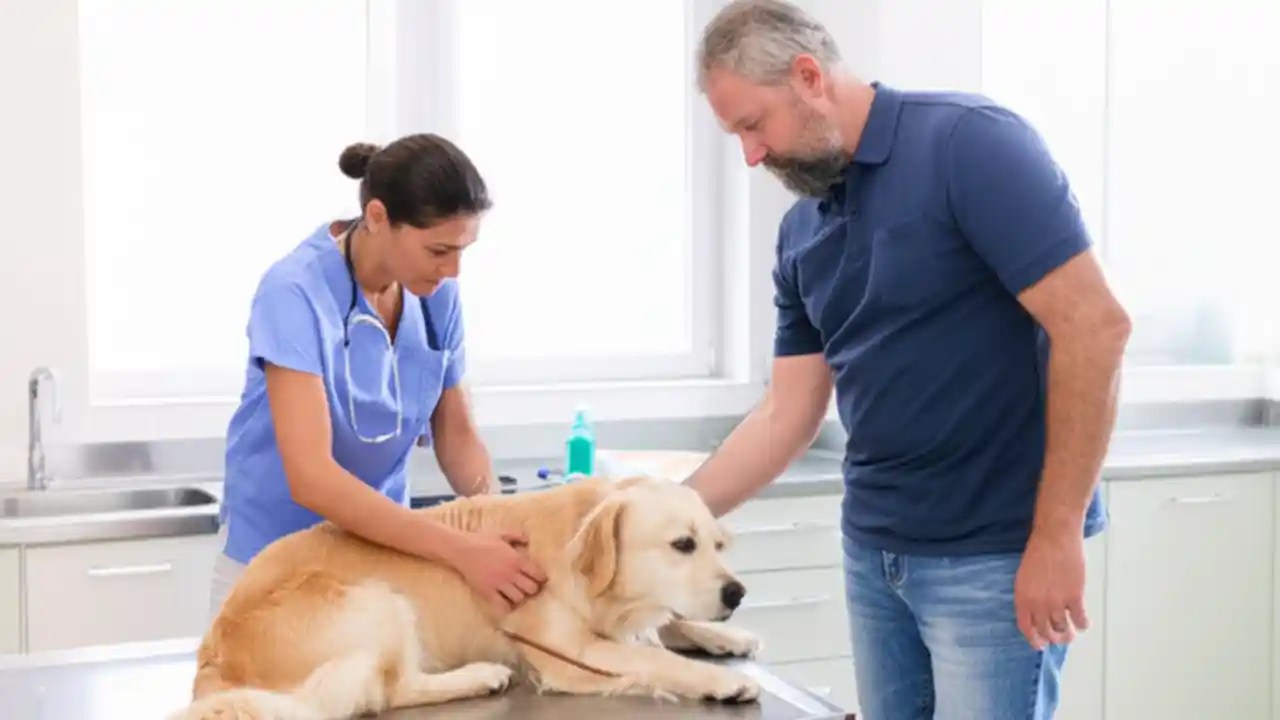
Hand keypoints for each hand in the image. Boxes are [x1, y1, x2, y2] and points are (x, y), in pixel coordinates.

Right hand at [450, 530, 546, 614]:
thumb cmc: (482, 540)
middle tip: (528, 587)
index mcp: (516, 559)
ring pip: (519, 598)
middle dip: (532, 589)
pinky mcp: (488, 591)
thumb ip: (517, 536)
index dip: (541, 578)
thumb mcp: (501, 533)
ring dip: (520, 597)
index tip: (539, 579)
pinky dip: (506, 607)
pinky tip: (506, 603)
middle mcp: (511, 573)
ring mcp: (499, 583)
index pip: (537, 574)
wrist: (461, 549)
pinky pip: (502, 605)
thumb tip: (528, 540)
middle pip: (531, 589)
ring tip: (516, 594)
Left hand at [1014, 527, 1087, 648]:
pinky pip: (1080, 619)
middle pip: (1046, 631)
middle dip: (1052, 639)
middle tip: (1058, 640)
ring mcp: (1057, 602)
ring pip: (1063, 629)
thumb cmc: (1038, 552)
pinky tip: (1083, 624)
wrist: (1055, 538)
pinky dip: (1083, 624)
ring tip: (1070, 634)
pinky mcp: (1075, 597)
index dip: (1033, 639)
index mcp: (1022, 598)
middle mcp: (1038, 604)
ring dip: (1068, 635)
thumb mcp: (1023, 576)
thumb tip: (1035, 612)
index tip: (1039, 645)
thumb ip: (1028, 595)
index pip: (1026, 627)